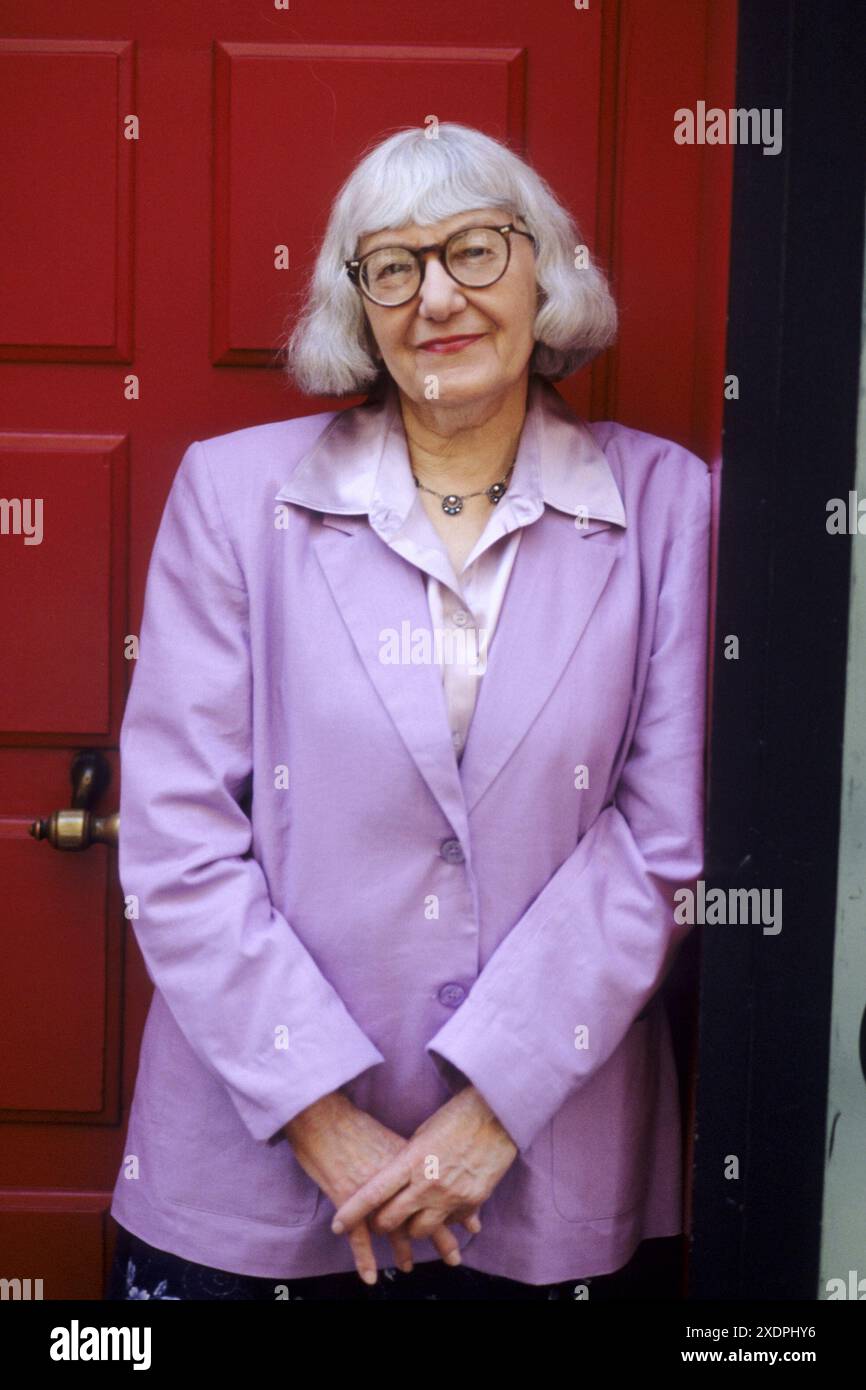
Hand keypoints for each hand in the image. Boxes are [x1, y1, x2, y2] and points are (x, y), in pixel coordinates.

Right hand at [283, 1090, 480, 1284]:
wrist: (323, 1116)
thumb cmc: (356, 1124)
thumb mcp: (390, 1138)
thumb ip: (415, 1157)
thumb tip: (436, 1165)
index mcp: (410, 1161)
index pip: (440, 1191)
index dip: (456, 1212)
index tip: (471, 1228)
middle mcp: (396, 1178)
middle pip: (424, 1213)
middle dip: (440, 1237)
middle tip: (454, 1258)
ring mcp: (373, 1190)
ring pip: (395, 1228)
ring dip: (403, 1250)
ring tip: (409, 1266)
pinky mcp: (348, 1197)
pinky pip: (359, 1236)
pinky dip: (364, 1259)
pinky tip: (370, 1278)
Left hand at [330, 1084, 517, 1243]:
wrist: (496, 1114)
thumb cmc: (455, 1116)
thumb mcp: (423, 1134)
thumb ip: (408, 1161)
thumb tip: (394, 1181)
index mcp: (411, 1160)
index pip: (373, 1193)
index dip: (352, 1212)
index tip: (336, 1225)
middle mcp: (428, 1182)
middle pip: (392, 1220)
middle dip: (380, 1225)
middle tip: (379, 1223)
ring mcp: (451, 1195)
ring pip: (419, 1232)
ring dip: (412, 1227)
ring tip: (414, 1216)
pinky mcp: (472, 1202)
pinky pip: (451, 1223)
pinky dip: (445, 1218)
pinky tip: (446, 1206)